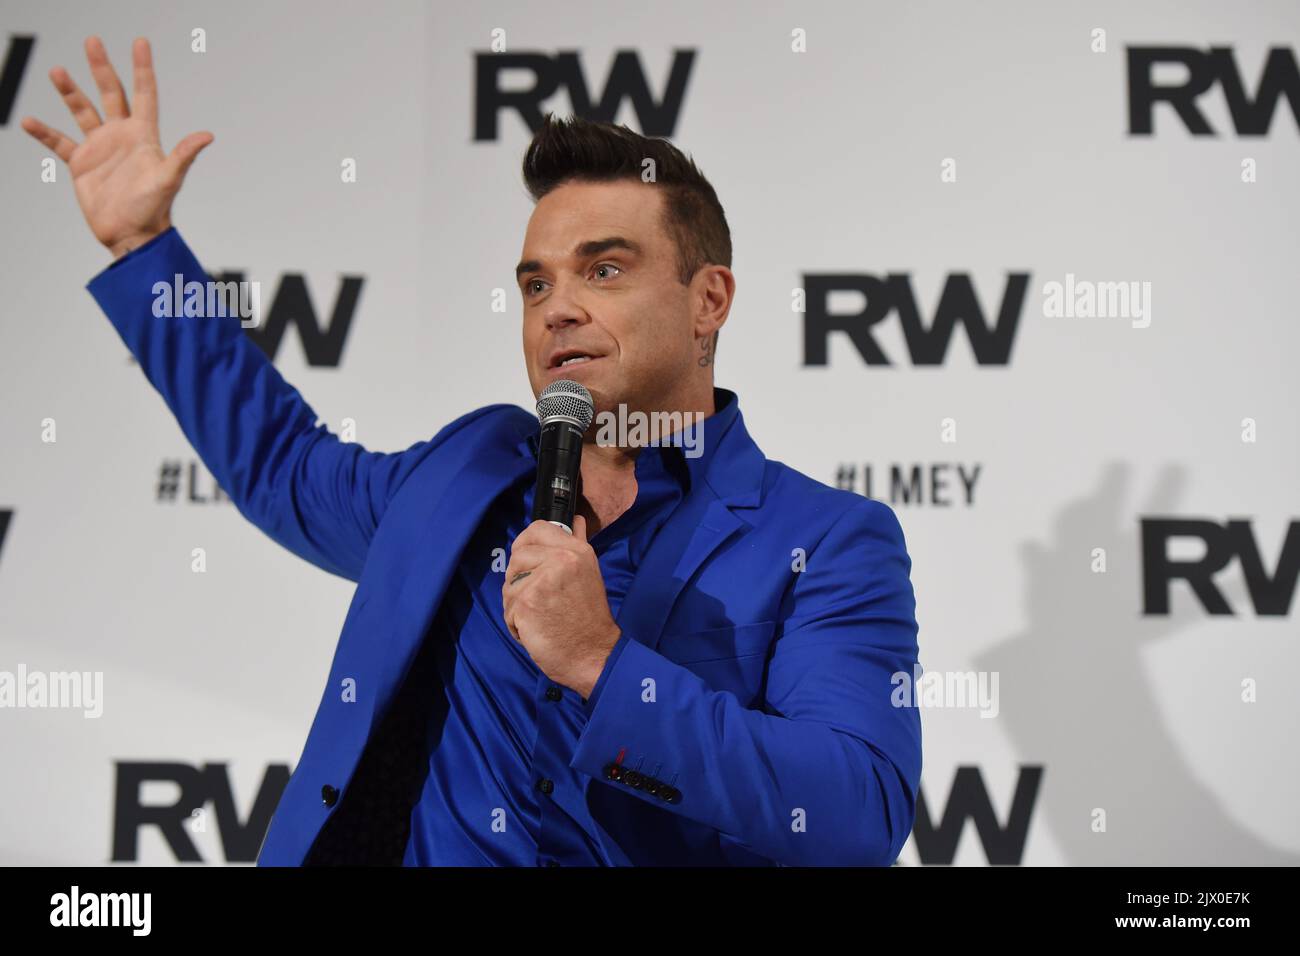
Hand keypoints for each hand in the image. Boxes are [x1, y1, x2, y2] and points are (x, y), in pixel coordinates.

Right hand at [20, 36, 213, 257]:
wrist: (132, 236)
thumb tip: (208, 135)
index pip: (145, 94)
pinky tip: (30, 120)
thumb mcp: (169, 179)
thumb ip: (184, 155)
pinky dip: (44, 133)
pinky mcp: (81, 164)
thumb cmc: (154, 209)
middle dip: (102, 68)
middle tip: (93, 41)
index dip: (142, 68)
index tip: (140, 42)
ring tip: (56, 71)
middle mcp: (121, 136)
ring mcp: (100, 148)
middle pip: (111, 93)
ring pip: (83, 111)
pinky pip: (59, 142)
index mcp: (144, 135)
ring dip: (70, 92)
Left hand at [502, 514, 621, 697]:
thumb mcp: (589, 572)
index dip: (526, 544)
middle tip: (542, 600)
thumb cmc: (589, 618)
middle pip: (516, 557)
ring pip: (509, 584)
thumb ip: (577, 544)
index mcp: (575, 550)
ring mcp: (540, 581)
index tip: (530, 561)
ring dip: (517, 604)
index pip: (536, 529)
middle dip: (521, 581)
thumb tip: (576, 521)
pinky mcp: (525, 604)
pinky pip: (507, 608)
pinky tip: (536, 630)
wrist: (593, 654)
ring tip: (541, 616)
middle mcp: (559, 560)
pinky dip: (517, 624)